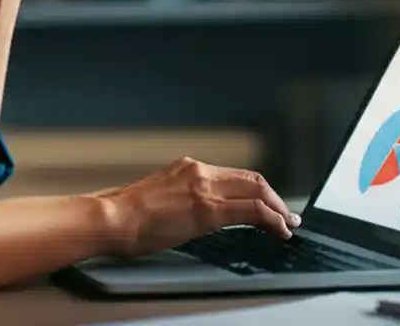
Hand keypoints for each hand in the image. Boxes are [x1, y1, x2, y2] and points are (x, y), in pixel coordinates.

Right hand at [98, 157, 300, 257]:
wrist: (113, 218)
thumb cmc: (126, 215)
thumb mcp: (160, 197)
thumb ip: (182, 198)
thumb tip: (193, 213)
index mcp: (188, 168)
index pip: (234, 176)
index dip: (257, 190)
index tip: (267, 204)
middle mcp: (199, 171)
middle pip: (252, 179)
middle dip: (274, 198)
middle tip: (286, 216)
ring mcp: (205, 187)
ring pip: (257, 191)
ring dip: (277, 210)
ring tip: (286, 225)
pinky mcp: (207, 208)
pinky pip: (251, 210)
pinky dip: (271, 219)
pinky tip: (278, 230)